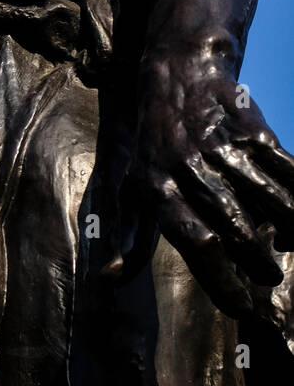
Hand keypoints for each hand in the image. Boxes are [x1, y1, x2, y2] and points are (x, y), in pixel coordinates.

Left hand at [104, 52, 293, 317]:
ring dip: (287, 227)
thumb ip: (129, 238)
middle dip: (257, 260)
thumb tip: (109, 280)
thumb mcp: (131, 188)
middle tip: (270, 278)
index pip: (194, 244)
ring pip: (266, 197)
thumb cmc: (153, 148)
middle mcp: (189, 171)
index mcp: (158, 190)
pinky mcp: (250, 129)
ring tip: (288, 244)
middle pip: (234, 226)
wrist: (177, 78)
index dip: (220, 280)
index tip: (241, 307)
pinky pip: (285, 166)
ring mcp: (222, 148)